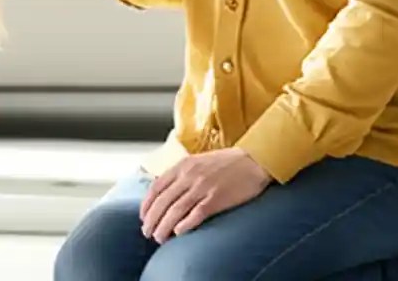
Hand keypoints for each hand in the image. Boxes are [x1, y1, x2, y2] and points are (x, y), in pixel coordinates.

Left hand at [139, 148, 272, 242]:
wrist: (254, 160)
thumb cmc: (226, 162)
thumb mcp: (198, 161)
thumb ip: (181, 174)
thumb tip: (165, 191)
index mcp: (183, 165)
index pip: (156, 187)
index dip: (147, 205)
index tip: (143, 217)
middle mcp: (190, 176)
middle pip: (163, 202)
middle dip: (152, 220)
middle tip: (147, 233)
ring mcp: (203, 187)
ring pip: (176, 210)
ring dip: (164, 227)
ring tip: (159, 238)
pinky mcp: (217, 199)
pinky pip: (196, 214)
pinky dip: (185, 225)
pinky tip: (178, 233)